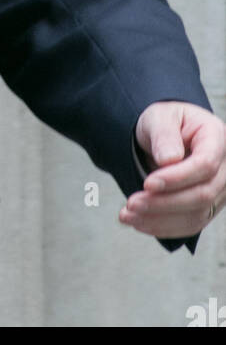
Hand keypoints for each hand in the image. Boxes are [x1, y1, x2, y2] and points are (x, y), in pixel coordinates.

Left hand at [120, 101, 225, 238]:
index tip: (148, 184)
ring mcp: (220, 191)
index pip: (205, 164)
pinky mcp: (208, 208)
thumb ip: (164, 134)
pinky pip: (191, 224)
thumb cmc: (166, 123)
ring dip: (160, 220)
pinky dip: (164, 227)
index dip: (178, 178)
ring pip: (197, 215)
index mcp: (216, 137)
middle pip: (203, 194)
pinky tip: (139, 223)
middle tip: (132, 203)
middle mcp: (225, 168)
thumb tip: (169, 160)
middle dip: (164, 203)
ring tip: (128, 215)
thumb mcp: (159, 117)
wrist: (167, 136)